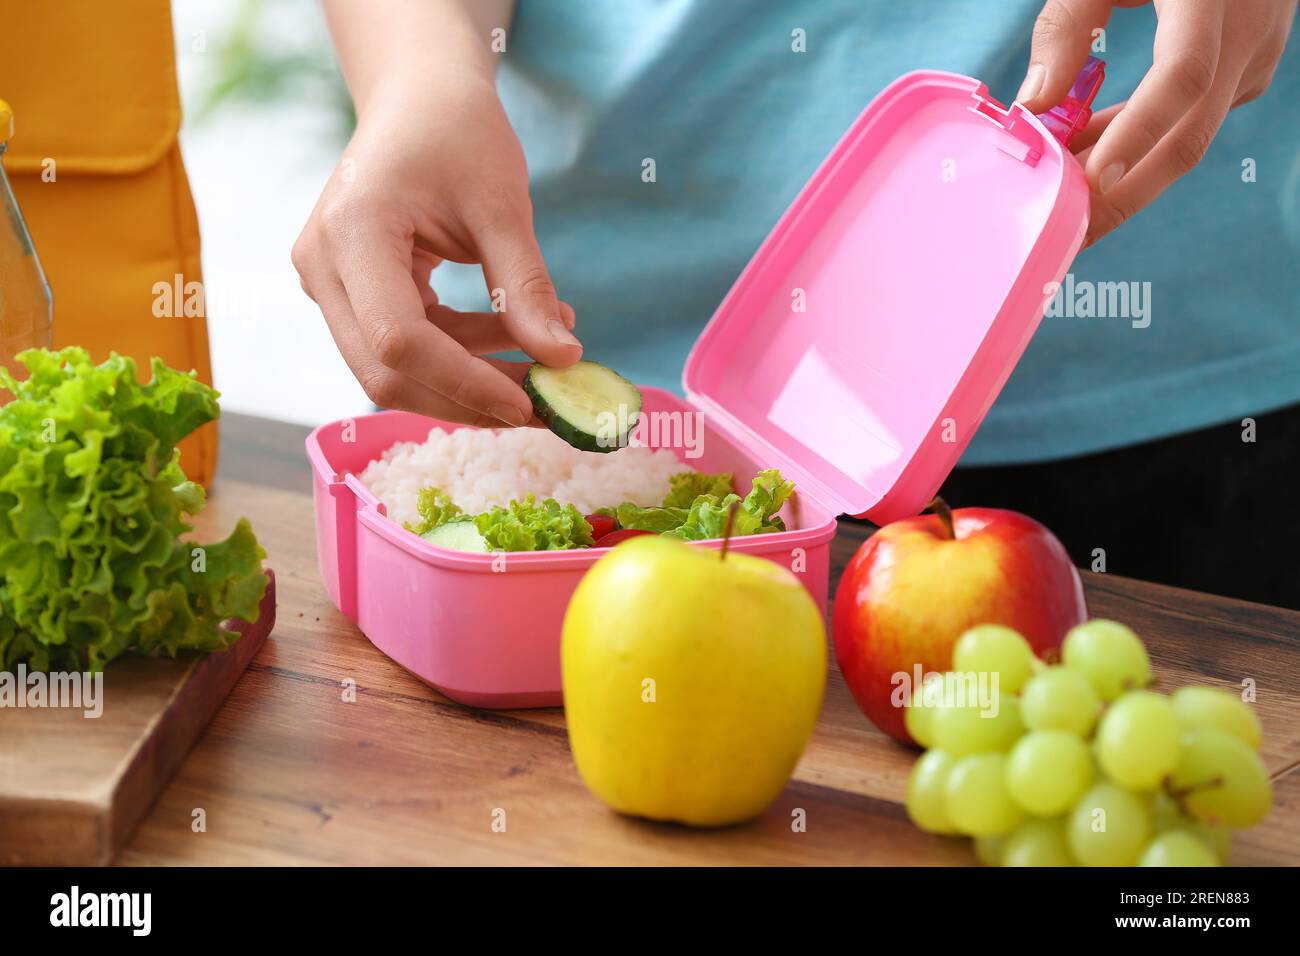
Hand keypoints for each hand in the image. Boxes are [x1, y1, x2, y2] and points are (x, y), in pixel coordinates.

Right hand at [292, 76, 580, 426]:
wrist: (419, 96)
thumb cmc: (458, 132)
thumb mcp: (502, 206)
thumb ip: (526, 287)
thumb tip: (564, 361)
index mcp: (351, 233)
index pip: (399, 340)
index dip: (464, 382)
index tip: (529, 405)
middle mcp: (323, 266)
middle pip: (385, 371)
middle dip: (466, 396)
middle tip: (540, 404)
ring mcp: (330, 283)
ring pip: (394, 369)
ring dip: (468, 378)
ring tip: (542, 358)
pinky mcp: (351, 294)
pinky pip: (403, 346)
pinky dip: (459, 353)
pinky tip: (512, 335)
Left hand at [1018, 0, 1296, 244]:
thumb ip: (1067, 22)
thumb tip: (1034, 103)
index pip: (1183, 76)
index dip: (1139, 133)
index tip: (1094, 181)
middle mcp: (1247, 34)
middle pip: (1188, 135)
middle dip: (1124, 195)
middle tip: (1067, 237)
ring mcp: (1255, 58)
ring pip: (1187, 136)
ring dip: (1125, 171)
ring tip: (1061, 197)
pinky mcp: (1248, 70)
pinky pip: (1190, 120)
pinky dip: (1140, 144)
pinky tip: (1089, 155)